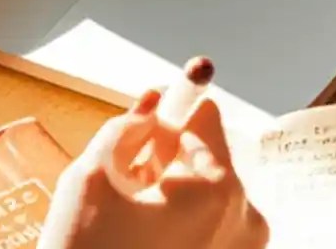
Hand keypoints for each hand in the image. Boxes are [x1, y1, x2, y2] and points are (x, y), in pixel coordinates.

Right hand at [39, 89, 268, 248]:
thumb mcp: (91, 178)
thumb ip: (123, 128)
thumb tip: (149, 102)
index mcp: (217, 188)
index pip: (204, 118)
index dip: (167, 116)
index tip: (143, 123)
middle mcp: (245, 218)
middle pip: (208, 158)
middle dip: (168, 157)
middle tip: (126, 173)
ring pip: (208, 193)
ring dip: (172, 190)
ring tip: (129, 209)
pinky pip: (211, 226)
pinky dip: (180, 221)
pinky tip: (143, 233)